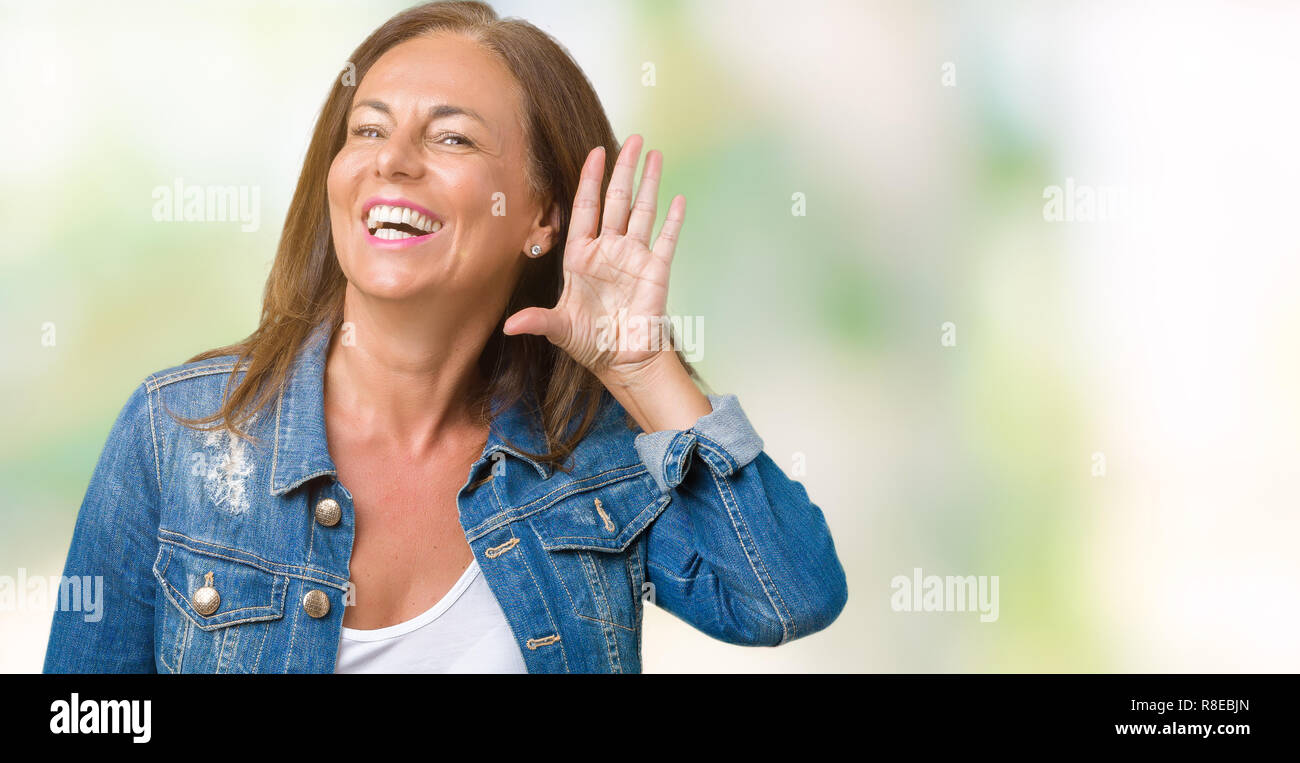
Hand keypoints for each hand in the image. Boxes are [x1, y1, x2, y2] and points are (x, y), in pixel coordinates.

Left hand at [502, 134, 685, 385]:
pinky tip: (677, 197)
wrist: (622, 361)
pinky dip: (672, 219)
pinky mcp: (656, 271)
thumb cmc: (590, 342)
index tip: (595, 152)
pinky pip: (665, 239)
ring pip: (643, 211)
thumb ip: (538, 321)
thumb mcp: (560, 329)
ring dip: (650, 183)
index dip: (590, 180)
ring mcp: (634, 257)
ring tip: (655, 155)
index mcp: (582, 256)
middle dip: (624, 169)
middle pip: (618, 200)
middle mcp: (609, 250)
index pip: (586, 208)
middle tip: (633, 139)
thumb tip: (509, 327)